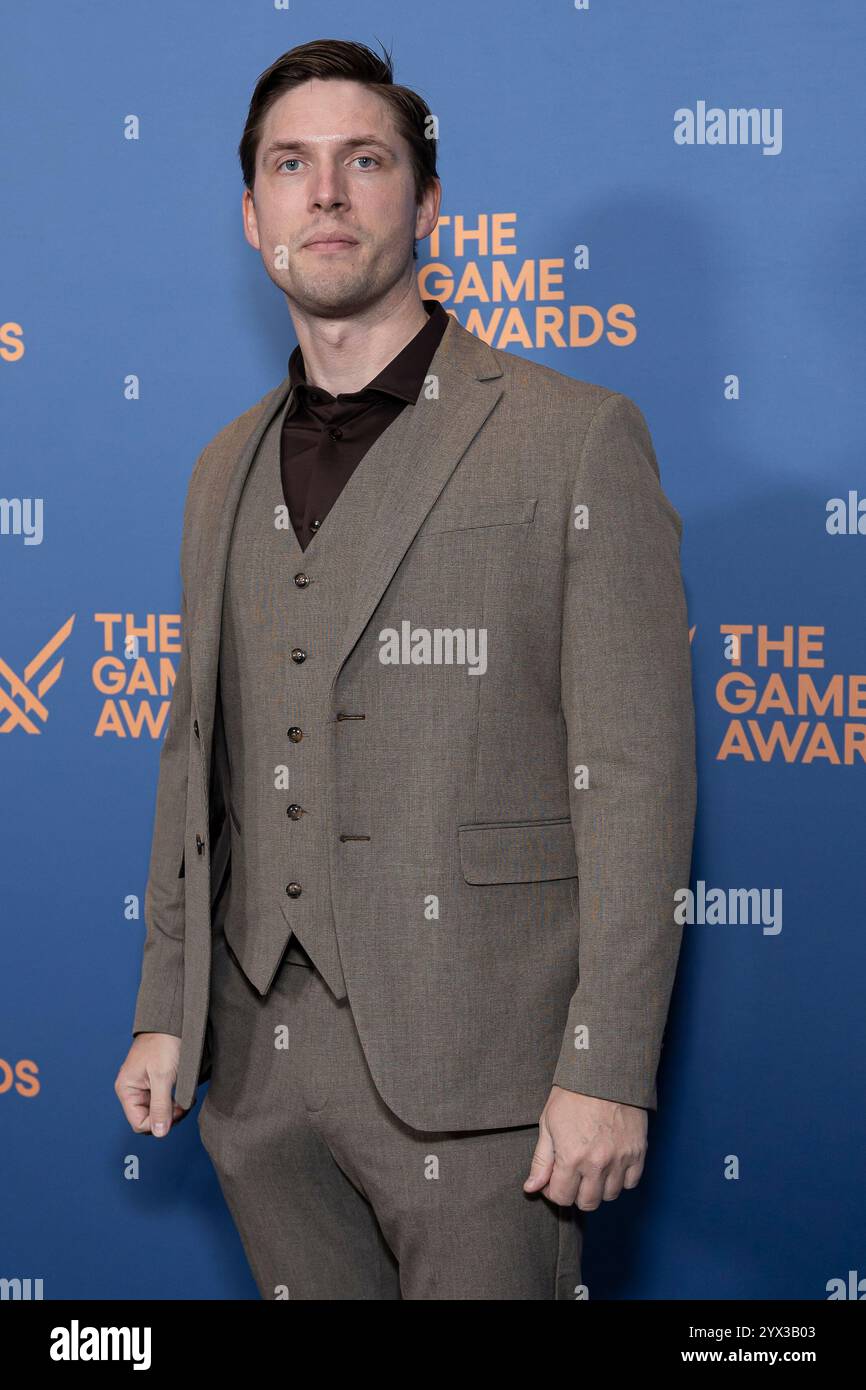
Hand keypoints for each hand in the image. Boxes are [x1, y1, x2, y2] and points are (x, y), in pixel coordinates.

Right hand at [115, 1033, 188, 1137]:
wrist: (172, 1021)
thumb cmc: (163, 1043)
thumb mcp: (163, 1076)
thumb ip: (160, 1106)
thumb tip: (159, 1133)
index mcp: (126, 1090)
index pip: (139, 1123)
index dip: (159, 1123)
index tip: (177, 1112)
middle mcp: (132, 1090)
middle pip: (148, 1119)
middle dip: (167, 1117)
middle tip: (183, 1106)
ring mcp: (143, 1086)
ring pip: (157, 1111)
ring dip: (172, 1110)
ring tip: (185, 1099)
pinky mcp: (154, 1082)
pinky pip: (162, 1101)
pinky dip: (173, 1102)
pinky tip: (183, 1095)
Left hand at [523, 1086, 646, 1207]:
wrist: (605, 1072)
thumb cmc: (572, 1094)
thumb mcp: (548, 1123)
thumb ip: (541, 1160)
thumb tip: (531, 1187)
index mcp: (571, 1157)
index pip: (562, 1198)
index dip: (553, 1191)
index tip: (554, 1180)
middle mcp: (597, 1163)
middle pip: (587, 1203)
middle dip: (575, 1193)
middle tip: (572, 1176)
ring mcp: (620, 1159)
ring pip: (610, 1196)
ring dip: (599, 1187)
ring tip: (592, 1168)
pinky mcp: (638, 1152)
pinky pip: (631, 1183)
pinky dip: (621, 1179)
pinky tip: (611, 1164)